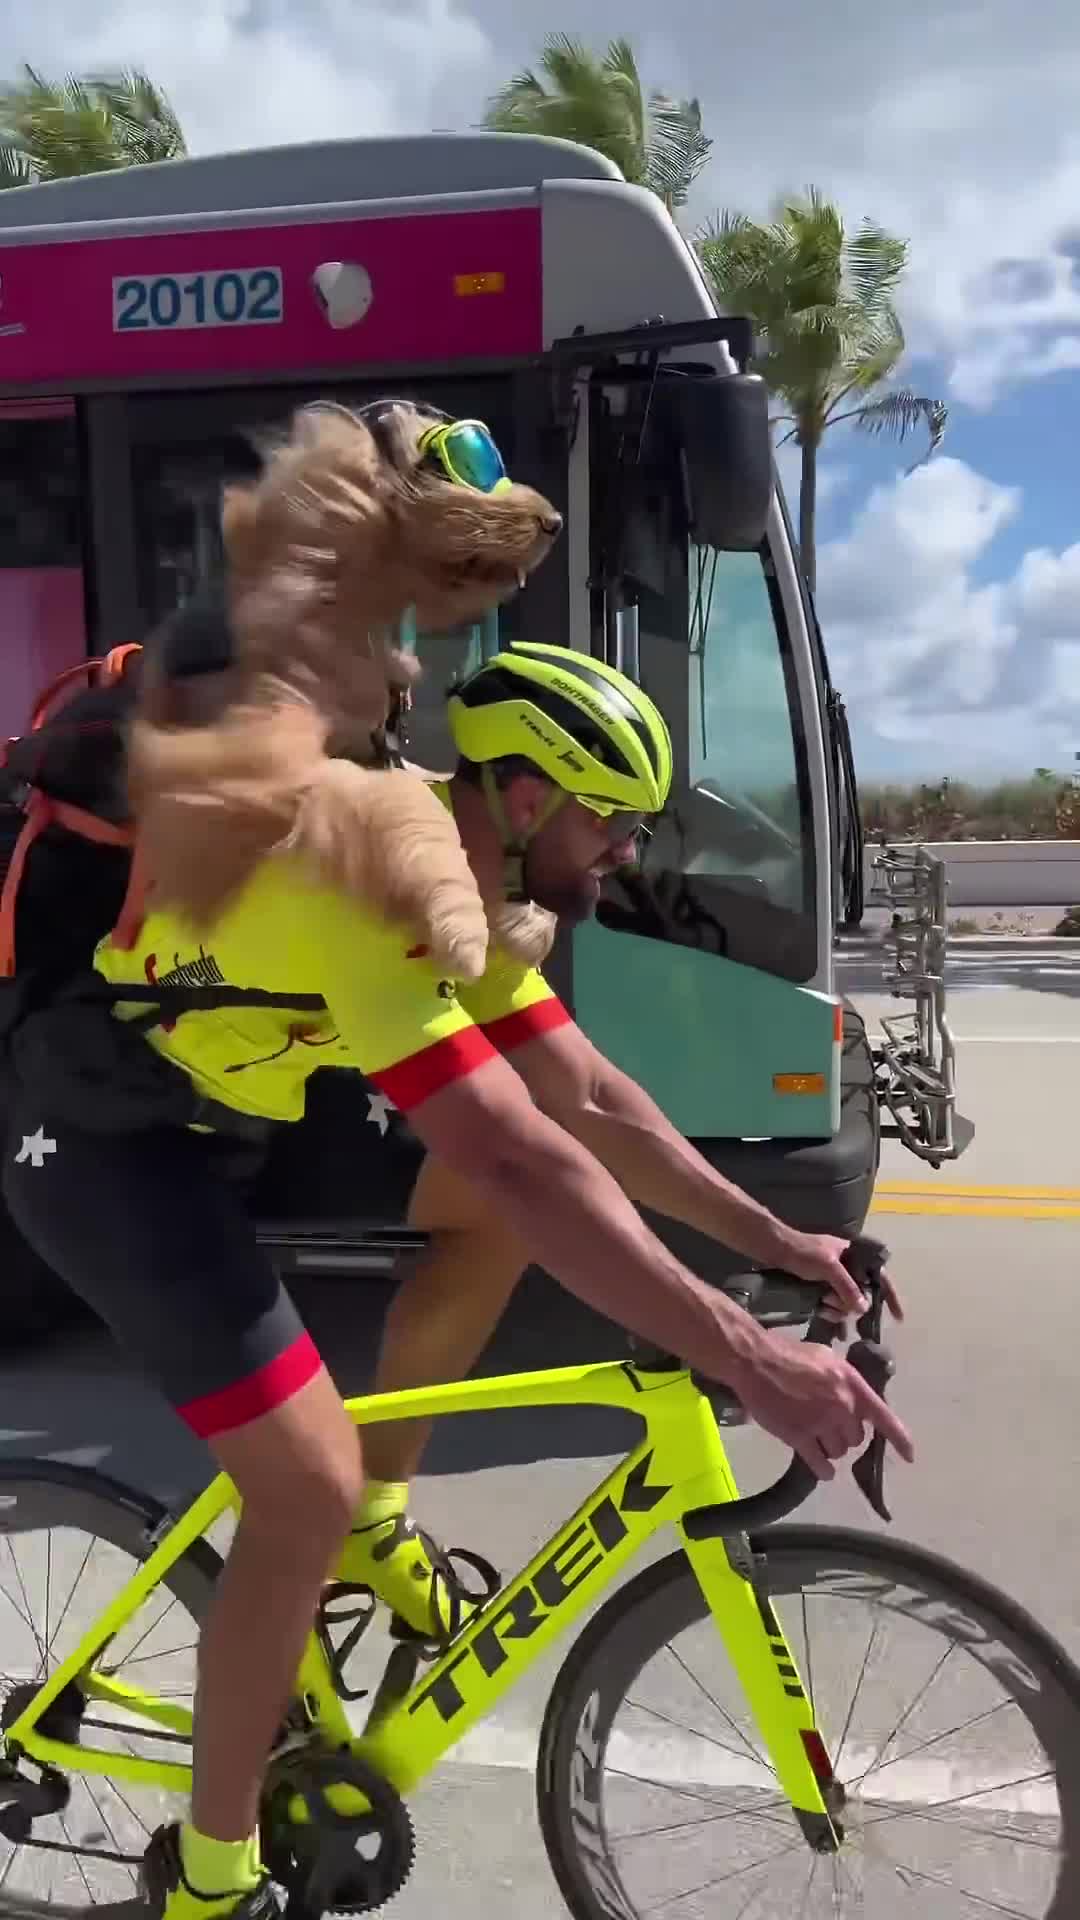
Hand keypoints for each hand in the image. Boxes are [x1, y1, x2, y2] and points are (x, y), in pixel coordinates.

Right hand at [730, 1330, 914, 1480]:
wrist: (756, 1362)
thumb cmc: (790, 1354)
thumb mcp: (827, 1358)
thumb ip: (844, 1381)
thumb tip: (851, 1398)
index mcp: (852, 1385)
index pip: (884, 1417)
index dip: (899, 1439)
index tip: (910, 1456)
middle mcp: (842, 1407)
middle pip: (856, 1438)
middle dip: (845, 1434)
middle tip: (828, 1424)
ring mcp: (821, 1424)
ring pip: (839, 1452)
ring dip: (831, 1448)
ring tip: (816, 1437)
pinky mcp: (799, 1438)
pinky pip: (820, 1464)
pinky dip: (823, 1469)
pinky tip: (820, 1467)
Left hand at [782, 1231, 903, 1322]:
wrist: (772, 1248)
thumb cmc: (802, 1251)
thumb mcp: (828, 1267)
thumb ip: (848, 1287)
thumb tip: (864, 1308)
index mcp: (854, 1256)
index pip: (880, 1276)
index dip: (890, 1296)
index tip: (898, 1317)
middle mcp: (847, 1267)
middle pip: (861, 1295)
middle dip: (851, 1305)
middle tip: (833, 1305)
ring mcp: (832, 1279)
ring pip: (846, 1303)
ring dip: (837, 1309)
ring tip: (823, 1308)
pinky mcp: (818, 1287)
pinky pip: (832, 1305)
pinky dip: (832, 1314)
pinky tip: (831, 1327)